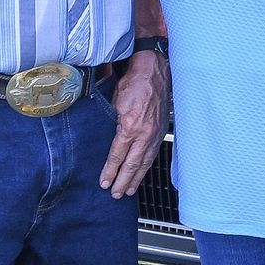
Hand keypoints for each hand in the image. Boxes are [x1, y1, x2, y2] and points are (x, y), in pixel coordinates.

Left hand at [99, 51, 169, 198]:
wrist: (155, 70)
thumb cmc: (134, 81)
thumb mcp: (115, 99)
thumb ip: (111, 119)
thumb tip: (106, 133)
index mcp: (131, 125)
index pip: (118, 155)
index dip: (111, 170)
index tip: (104, 183)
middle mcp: (145, 133)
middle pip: (133, 163)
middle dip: (124, 181)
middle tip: (116, 195)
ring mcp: (155, 133)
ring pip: (146, 161)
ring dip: (137, 178)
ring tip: (129, 190)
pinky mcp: (161, 130)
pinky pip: (153, 153)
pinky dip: (147, 165)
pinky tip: (142, 171)